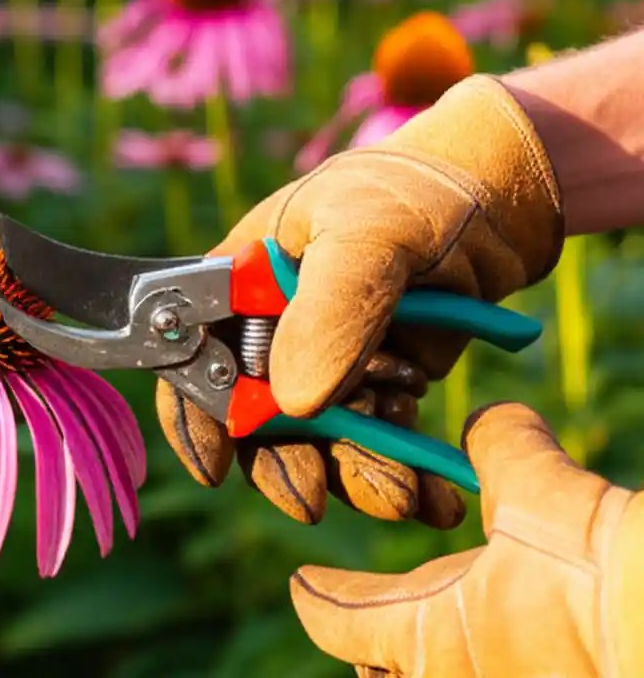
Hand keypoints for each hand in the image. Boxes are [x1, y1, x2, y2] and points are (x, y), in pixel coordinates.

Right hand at [156, 74, 563, 527]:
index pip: (194, 360)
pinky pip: (378, 444)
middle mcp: (272, 334)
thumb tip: (293, 404)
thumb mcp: (369, 235)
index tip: (214, 468)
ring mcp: (326, 365)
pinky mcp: (377, 389)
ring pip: (321, 442)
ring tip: (404, 497)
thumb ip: (330, 310)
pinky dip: (406, 474)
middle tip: (314, 500)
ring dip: (355, 476)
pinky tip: (436, 498)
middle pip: (255, 419)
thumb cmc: (411, 193)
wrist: (499, 200)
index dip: (193, 416)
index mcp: (239, 288)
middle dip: (285, 464)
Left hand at [290, 402, 643, 676]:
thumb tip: (490, 424)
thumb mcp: (540, 490)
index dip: (318, 595)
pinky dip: (485, 666)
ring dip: (427, 666)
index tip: (302, 581)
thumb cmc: (600, 570)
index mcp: (423, 636)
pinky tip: (516, 649)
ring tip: (440, 642)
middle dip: (375, 650)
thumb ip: (499, 447)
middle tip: (377, 620)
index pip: (337, 619)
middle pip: (381, 675)